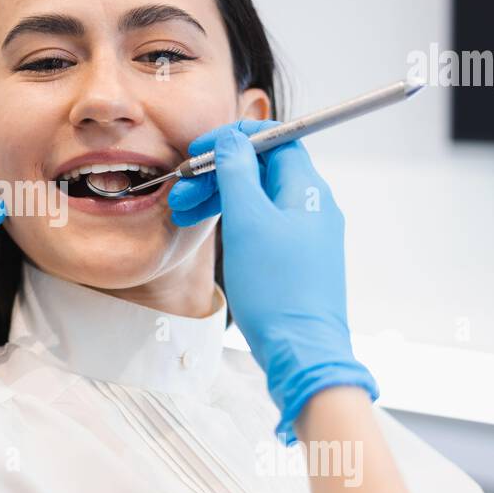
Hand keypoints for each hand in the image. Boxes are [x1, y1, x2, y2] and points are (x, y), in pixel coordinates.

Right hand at [168, 120, 376, 443]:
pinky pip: (262, 226)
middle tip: (180, 190)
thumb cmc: (277, 289)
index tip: (198, 151)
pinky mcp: (297, 260)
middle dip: (217, 174)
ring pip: (258, 200)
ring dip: (219, 199)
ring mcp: (306, 235)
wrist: (302, 353)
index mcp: (307, 190)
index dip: (234, 139)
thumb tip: (232, 139)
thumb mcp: (248, 222)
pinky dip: (234, 222)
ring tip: (182, 214)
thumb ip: (238, 174)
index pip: (275, 140)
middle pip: (262, 171)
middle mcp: (312, 207)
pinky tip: (208, 233)